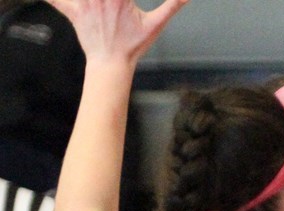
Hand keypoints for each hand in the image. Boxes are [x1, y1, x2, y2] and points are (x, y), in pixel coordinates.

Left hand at [46, 0, 187, 62]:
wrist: (112, 63)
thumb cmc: (132, 45)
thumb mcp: (155, 24)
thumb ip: (171, 6)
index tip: (124, 0)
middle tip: (110, 1)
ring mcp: (85, 3)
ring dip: (87, 0)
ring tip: (94, 3)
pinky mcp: (73, 10)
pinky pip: (58, 2)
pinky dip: (52, 0)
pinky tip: (44, 0)